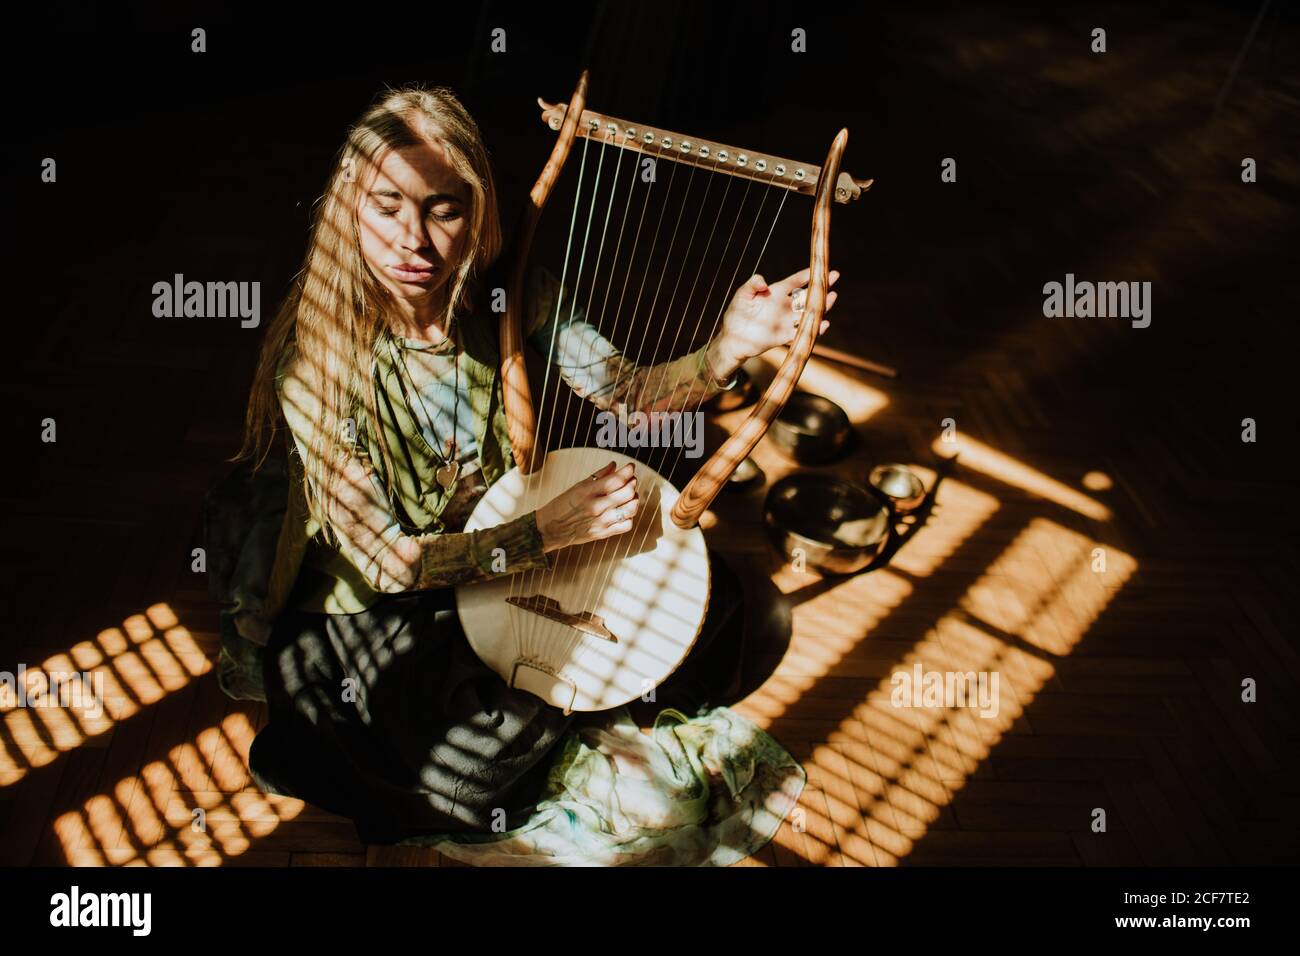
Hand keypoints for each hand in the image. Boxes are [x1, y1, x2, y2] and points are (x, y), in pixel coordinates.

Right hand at [535, 461, 639, 552]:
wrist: (550, 530)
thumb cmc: (561, 506)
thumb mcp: (577, 487)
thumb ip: (598, 476)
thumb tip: (614, 465)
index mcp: (588, 492)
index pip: (616, 480)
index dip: (628, 471)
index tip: (630, 466)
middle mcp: (596, 507)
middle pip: (626, 493)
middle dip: (632, 483)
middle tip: (631, 479)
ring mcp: (601, 521)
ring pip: (630, 509)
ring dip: (634, 499)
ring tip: (631, 495)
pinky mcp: (603, 533)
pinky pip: (626, 526)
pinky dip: (630, 517)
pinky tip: (625, 511)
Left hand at [713, 268, 840, 368]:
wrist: (733, 338)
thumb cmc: (736, 313)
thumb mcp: (742, 295)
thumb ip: (752, 285)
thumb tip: (763, 282)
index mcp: (776, 293)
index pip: (795, 282)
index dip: (806, 275)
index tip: (819, 268)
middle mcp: (784, 306)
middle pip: (806, 295)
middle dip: (820, 288)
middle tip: (834, 278)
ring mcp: (786, 321)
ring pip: (808, 312)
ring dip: (821, 306)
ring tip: (833, 297)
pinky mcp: (785, 336)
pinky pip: (802, 332)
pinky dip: (814, 328)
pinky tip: (824, 324)